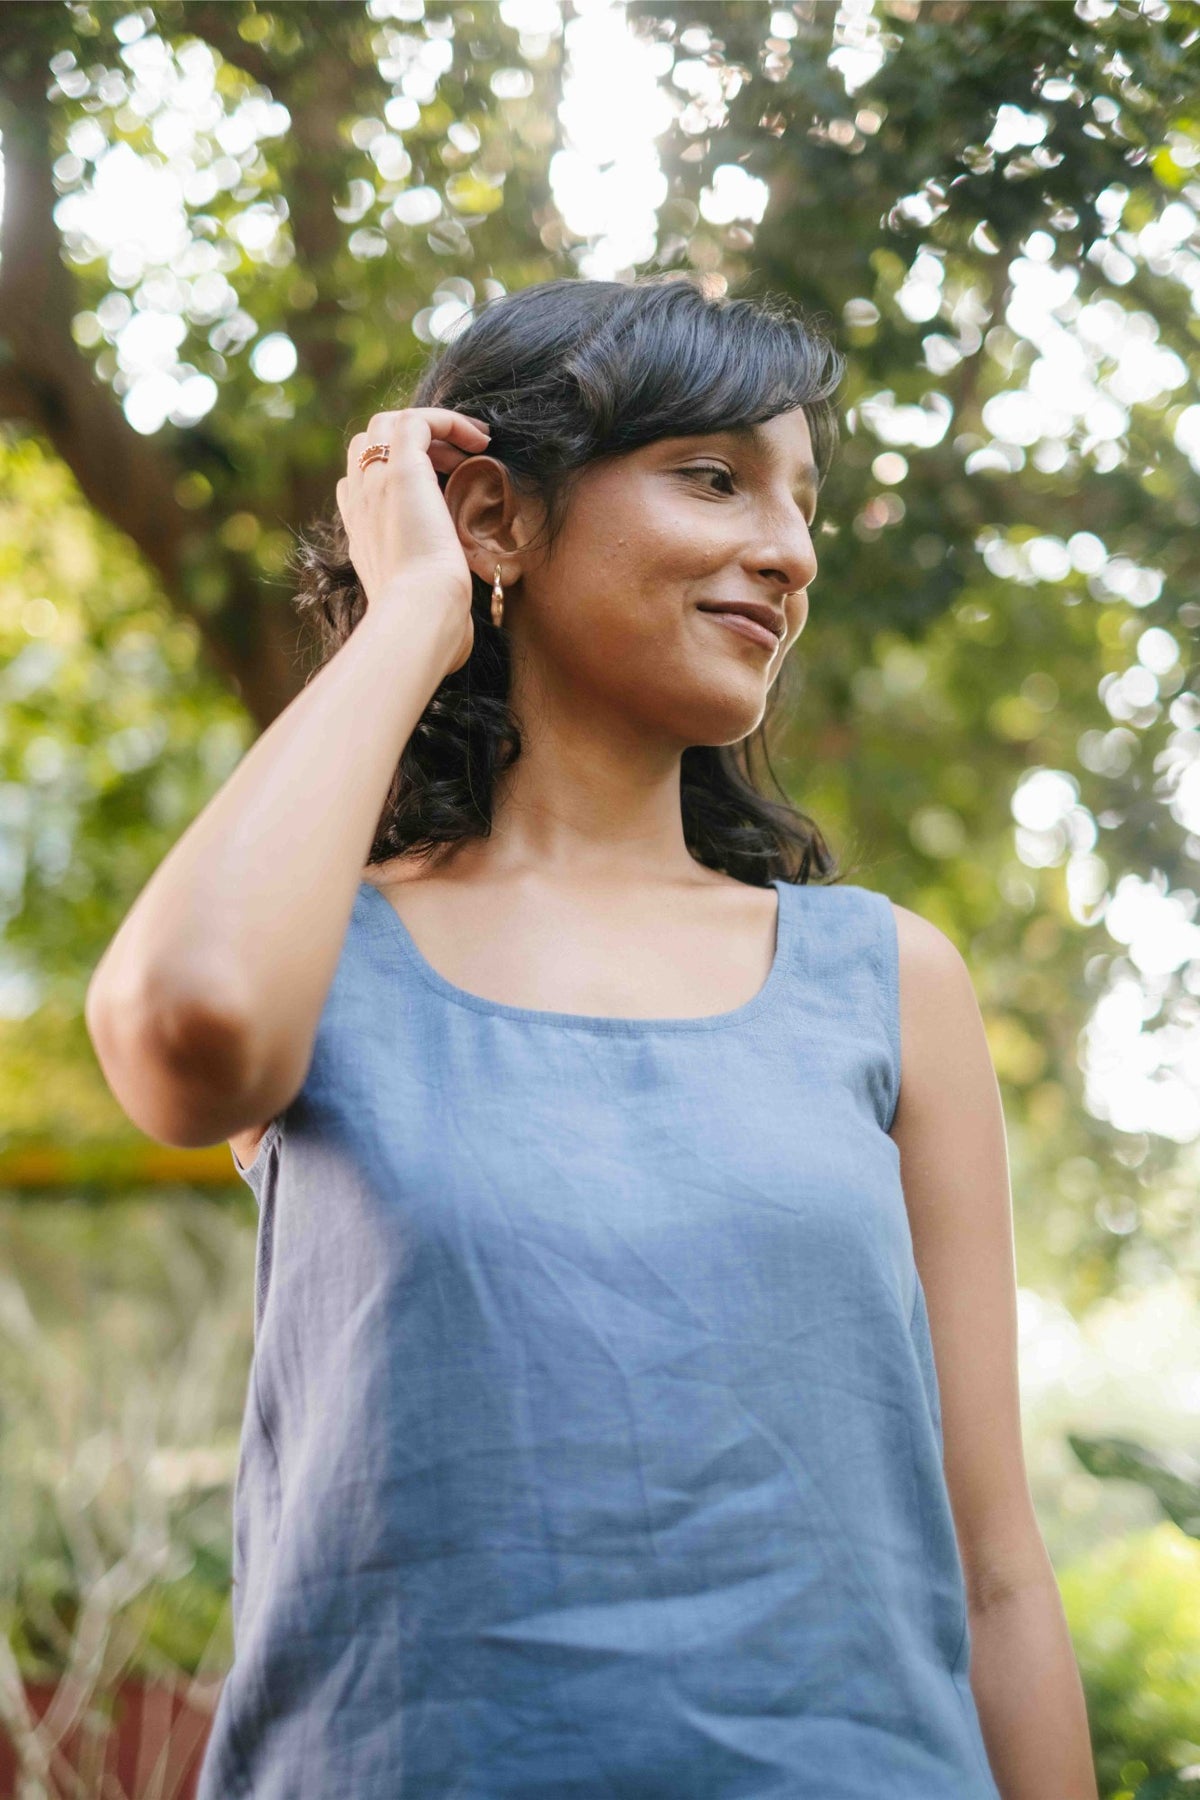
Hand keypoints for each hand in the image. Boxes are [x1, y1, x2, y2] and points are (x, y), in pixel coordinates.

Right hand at [337, 406, 492, 673]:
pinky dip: (449, 421)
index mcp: (360, 532)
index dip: (395, 472)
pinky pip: (418, 420)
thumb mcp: (424, 607)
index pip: (359, 482)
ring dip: (431, 427)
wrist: (420, 617)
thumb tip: (458, 637)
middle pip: (367, 443)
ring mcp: (375, 484)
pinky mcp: (402, 471)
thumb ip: (432, 607)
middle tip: (454, 461)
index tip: (439, 485)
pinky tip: (480, 441)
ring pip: (387, 424)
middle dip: (410, 442)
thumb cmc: (427, 624)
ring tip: (471, 445)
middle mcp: (359, 503)